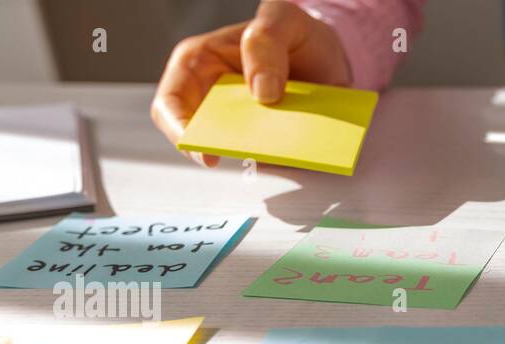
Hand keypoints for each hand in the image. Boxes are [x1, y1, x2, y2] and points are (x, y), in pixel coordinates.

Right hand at [151, 0, 350, 165]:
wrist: (334, 58)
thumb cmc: (297, 35)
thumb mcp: (284, 20)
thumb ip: (266, 40)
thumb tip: (261, 90)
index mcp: (201, 64)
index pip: (171, 102)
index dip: (179, 129)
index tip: (206, 151)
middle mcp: (216, 100)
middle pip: (203, 137)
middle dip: (225, 149)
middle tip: (251, 154)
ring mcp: (243, 126)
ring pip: (240, 154)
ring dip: (260, 157)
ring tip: (284, 151)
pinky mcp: (269, 145)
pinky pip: (272, 163)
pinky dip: (286, 162)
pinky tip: (303, 153)